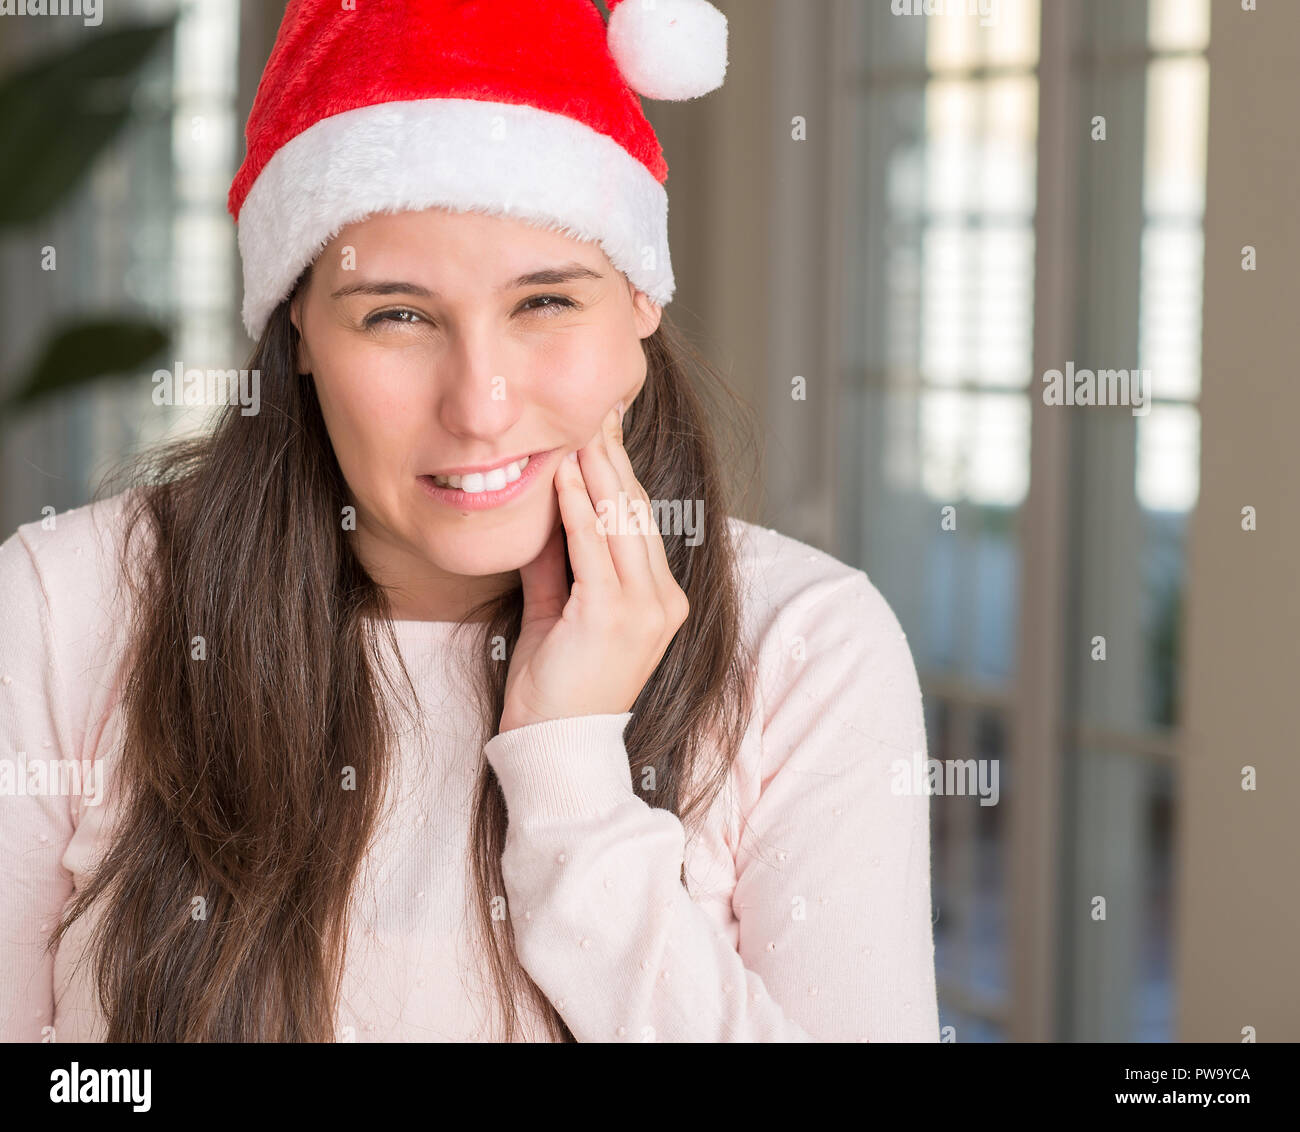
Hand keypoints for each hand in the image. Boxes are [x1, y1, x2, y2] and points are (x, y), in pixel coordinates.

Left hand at [499, 402, 689, 733]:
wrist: (554, 746)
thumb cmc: (555, 685)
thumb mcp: (558, 609)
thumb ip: (559, 560)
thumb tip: (546, 505)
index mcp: (661, 598)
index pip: (641, 520)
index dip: (621, 471)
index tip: (602, 429)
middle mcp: (663, 599)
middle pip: (638, 511)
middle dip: (612, 457)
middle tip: (593, 408)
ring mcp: (645, 608)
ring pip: (623, 521)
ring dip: (597, 471)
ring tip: (578, 427)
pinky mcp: (615, 615)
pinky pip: (595, 548)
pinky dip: (578, 508)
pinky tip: (564, 476)